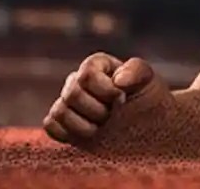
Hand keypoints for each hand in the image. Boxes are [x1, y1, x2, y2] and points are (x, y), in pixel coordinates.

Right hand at [42, 52, 168, 144]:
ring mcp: (70, 103)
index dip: (105, 90)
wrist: (149, 128)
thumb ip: (137, 72)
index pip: (86, 74)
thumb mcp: (149, 82)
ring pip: (58, 111)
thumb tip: (118, 80)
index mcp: (98, 65)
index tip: (123, 98)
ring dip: (85, 125)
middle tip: (114, 115)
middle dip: (98, 110)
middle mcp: (79, 81)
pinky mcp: (63, 123)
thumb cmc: (148, 101)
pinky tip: (91, 133)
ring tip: (104, 126)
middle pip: (71, 94)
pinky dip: (69, 133)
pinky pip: (50, 125)